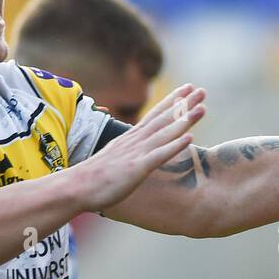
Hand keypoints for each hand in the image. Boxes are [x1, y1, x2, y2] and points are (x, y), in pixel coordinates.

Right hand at [76, 84, 205, 212]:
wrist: (76, 188)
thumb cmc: (94, 178)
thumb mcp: (115, 159)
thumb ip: (128, 153)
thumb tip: (137, 153)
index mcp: (130, 139)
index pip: (154, 115)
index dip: (172, 102)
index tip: (187, 90)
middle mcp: (135, 141)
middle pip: (163, 118)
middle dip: (183, 103)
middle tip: (202, 90)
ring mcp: (136, 153)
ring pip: (165, 132)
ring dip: (185, 120)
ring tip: (202, 108)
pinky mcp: (137, 168)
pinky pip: (159, 155)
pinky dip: (175, 145)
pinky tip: (190, 138)